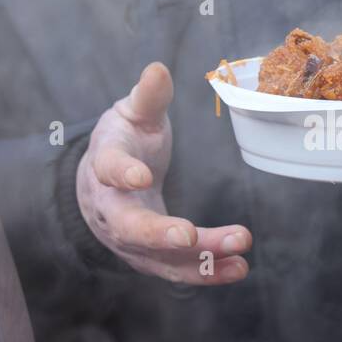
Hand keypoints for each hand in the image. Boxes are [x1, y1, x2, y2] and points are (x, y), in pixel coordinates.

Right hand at [76, 62, 250, 284]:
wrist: (102, 184)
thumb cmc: (124, 142)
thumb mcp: (132, 113)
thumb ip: (148, 97)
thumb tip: (158, 68)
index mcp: (104, 165)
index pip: (107, 169)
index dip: (121, 172)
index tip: (139, 175)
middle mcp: (110, 209)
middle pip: (129, 226)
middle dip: (158, 233)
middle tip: (187, 235)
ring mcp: (128, 240)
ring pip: (159, 255)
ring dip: (200, 256)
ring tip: (239, 246)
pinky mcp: (149, 259)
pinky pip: (177, 271)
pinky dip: (207, 273)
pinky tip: (239, 268)